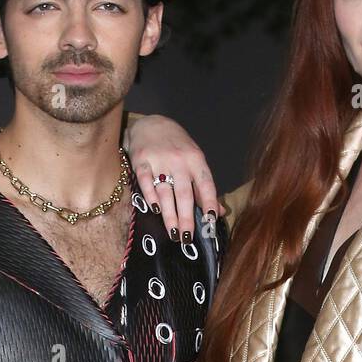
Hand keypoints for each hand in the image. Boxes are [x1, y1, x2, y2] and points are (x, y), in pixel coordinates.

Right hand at [125, 114, 221, 239]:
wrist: (150, 123)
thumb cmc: (176, 146)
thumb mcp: (194, 160)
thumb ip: (204, 187)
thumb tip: (219, 212)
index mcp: (196, 160)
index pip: (206, 184)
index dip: (210, 203)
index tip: (211, 221)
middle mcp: (179, 160)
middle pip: (184, 193)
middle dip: (187, 217)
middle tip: (187, 238)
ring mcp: (159, 160)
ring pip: (166, 192)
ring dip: (170, 215)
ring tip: (174, 233)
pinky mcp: (141, 161)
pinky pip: (146, 182)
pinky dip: (151, 197)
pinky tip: (155, 211)